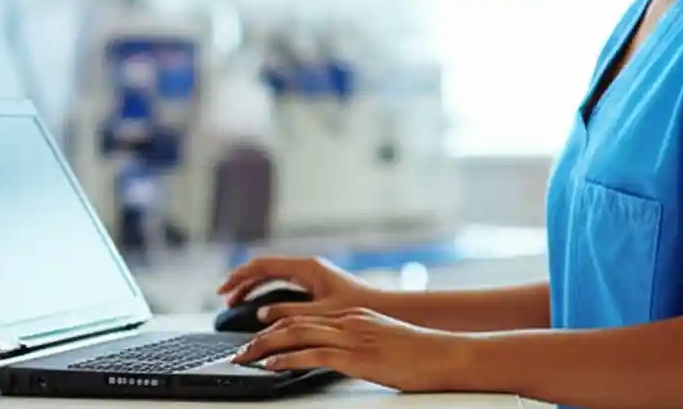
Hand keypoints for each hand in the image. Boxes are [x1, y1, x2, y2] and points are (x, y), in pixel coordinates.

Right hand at [216, 256, 376, 320]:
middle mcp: (309, 267)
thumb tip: (261, 314)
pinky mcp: (318, 286)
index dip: (239, 276)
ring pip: (275, 277)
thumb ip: (289, 313)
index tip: (223, 289)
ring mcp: (313, 276)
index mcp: (307, 267)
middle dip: (243, 282)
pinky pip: (285, 285)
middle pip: (266, 269)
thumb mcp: (320, 313)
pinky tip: (262, 308)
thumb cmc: (359, 308)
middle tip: (224, 297)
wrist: (386, 309)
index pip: (264, 265)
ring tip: (237, 303)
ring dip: (254, 288)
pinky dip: (268, 294)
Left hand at [231, 307, 474, 392]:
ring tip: (243, 358)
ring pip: (294, 335)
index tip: (256, 338)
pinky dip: (285, 359)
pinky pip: (311, 355)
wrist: (443, 355)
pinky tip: (270, 365)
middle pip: (291, 323)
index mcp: (352, 316)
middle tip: (238, 352)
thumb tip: (343, 355)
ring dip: (263, 347)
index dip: (275, 326)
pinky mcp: (355, 357)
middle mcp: (347, 321)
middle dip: (260, 337)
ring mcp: (350, 337)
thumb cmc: (419, 354)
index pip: (304, 317)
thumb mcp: (383, 343)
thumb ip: (360, 343)